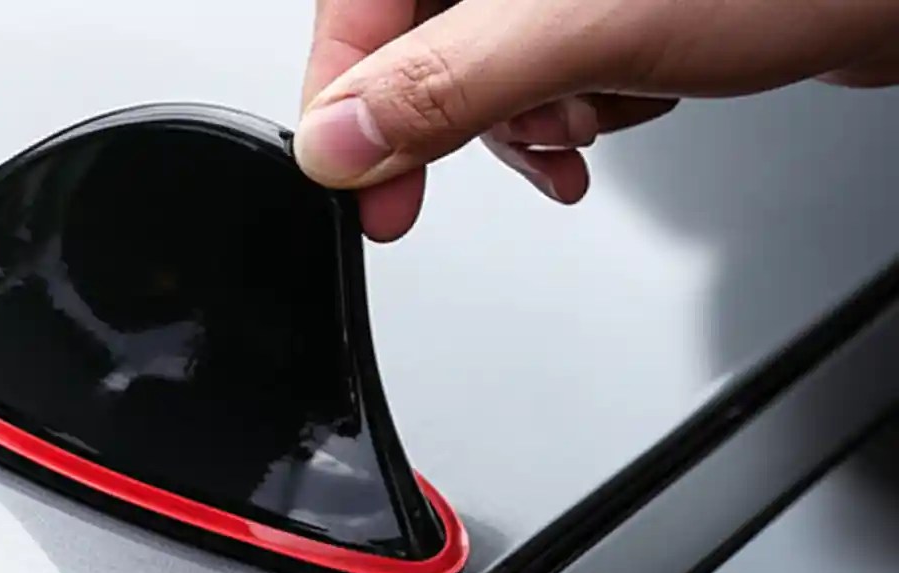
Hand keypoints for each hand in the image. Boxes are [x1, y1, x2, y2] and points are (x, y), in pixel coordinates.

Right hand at [296, 0, 898, 240]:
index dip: (342, 90)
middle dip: (457, 114)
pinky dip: (573, 111)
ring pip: (484, 65)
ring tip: (583, 125)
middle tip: (463, 169)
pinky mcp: (610, 1)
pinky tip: (612, 115)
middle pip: (417, 37)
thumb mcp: (584, 26)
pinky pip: (545, 71)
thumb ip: (446, 83)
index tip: (352, 173)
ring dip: (527, 120)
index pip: (360, 0)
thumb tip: (343, 141)